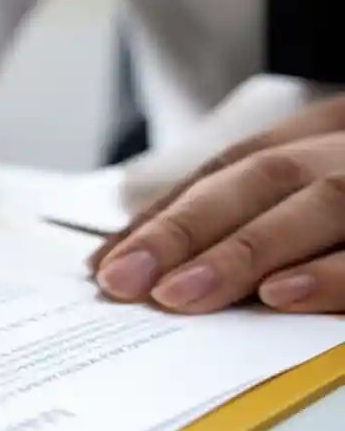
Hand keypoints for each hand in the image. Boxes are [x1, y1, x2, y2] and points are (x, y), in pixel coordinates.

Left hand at [89, 95, 344, 313]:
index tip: (108, 263)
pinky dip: (329, 275)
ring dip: (241, 252)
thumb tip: (148, 261)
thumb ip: (250, 212)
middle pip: (260, 179)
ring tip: (179, 292)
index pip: (230, 169)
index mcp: (323, 135)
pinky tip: (280, 296)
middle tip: (124, 280)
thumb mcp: (320, 184)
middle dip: (184, 230)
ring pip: (317, 205)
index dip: (167, 215)